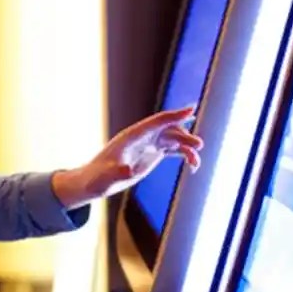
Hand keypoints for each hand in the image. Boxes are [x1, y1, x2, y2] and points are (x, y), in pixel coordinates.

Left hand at [52, 105, 202, 208]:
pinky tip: (193, 166)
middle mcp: (142, 137)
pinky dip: (184, 154)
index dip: (174, 115)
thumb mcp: (107, 176)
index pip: (156, 121)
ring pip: (173, 139)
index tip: (192, 109)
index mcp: (131, 136)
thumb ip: (118, 172)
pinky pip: (172, 149)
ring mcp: (147, 144)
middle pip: (168, 129)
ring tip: (196, 163)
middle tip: (199, 146)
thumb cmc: (98, 178)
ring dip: (187, 147)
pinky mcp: (151, 154)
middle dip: (184, 136)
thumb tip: (129, 170)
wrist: (93, 182)